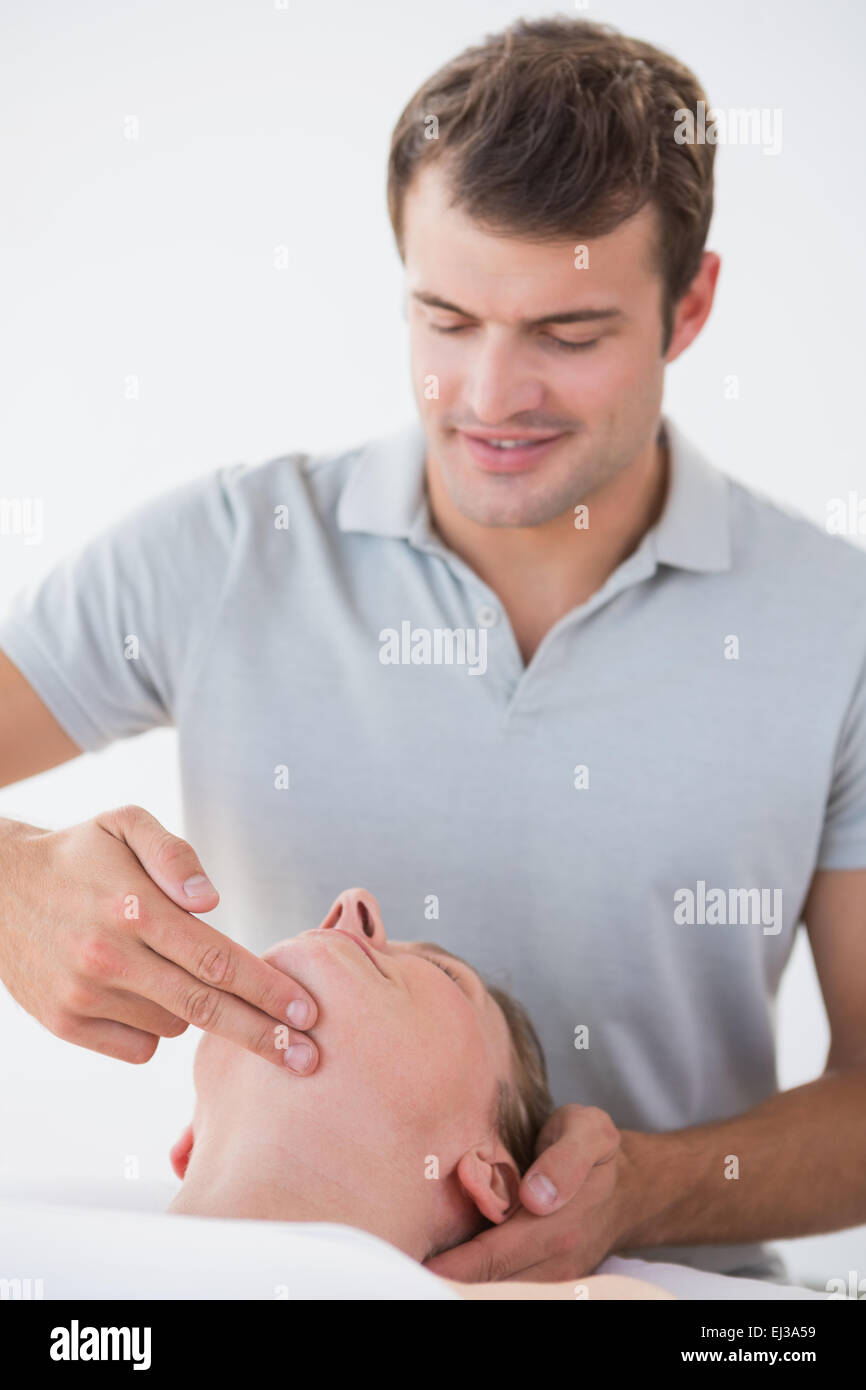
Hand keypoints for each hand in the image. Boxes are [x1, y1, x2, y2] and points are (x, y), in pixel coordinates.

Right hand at [0, 804, 319, 1071]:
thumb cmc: (79, 853)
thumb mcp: (126, 825)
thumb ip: (174, 855)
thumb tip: (211, 902)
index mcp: (134, 907)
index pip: (217, 959)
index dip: (268, 990)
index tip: (309, 1013)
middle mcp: (109, 956)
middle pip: (207, 1008)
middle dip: (265, 1037)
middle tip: (310, 1059)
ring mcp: (84, 995)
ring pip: (175, 1024)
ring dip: (195, 1008)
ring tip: (174, 971)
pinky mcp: (65, 1023)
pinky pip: (139, 1047)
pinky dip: (154, 1028)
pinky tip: (142, 992)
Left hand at [425, 1104, 625, 1281]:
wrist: (631, 1186)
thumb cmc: (595, 1151)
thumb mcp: (589, 1132)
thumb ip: (565, 1159)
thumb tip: (537, 1196)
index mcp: (558, 1227)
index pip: (490, 1258)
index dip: (451, 1267)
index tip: (413, 1264)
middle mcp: (555, 1262)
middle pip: (489, 1284)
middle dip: (447, 1279)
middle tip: (402, 1269)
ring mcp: (554, 1279)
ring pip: (499, 1290)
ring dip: (462, 1283)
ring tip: (418, 1270)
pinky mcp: (551, 1282)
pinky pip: (511, 1288)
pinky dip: (482, 1282)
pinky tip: (451, 1272)